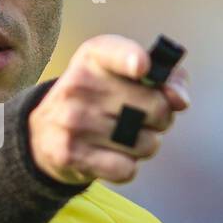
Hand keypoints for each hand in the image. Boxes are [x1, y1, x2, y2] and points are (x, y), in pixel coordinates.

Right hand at [28, 34, 189, 185]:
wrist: (42, 134)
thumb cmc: (97, 100)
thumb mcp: (121, 75)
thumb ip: (163, 77)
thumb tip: (180, 100)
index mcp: (93, 57)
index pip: (117, 53)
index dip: (133, 60)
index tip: (143, 68)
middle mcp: (78, 85)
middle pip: (156, 108)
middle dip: (160, 119)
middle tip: (142, 119)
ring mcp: (73, 121)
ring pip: (146, 143)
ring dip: (145, 145)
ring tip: (124, 138)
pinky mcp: (71, 155)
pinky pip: (127, 169)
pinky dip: (128, 167)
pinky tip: (111, 156)